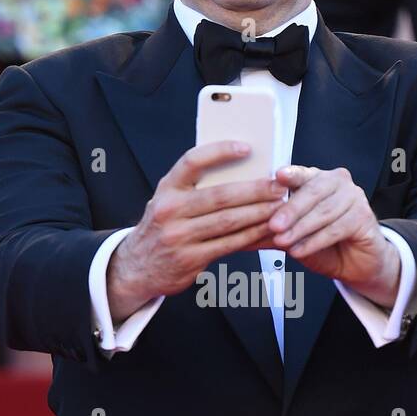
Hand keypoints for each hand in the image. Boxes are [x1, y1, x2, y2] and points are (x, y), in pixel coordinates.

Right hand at [106, 142, 285, 322]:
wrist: (137, 267)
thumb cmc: (163, 227)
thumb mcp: (169, 201)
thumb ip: (195, 188)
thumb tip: (241, 173)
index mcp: (167, 188)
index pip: (193, 161)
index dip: (220, 152)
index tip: (247, 148)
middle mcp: (170, 209)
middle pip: (220, 195)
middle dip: (255, 190)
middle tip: (279, 186)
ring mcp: (179, 236)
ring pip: (228, 221)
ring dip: (258, 213)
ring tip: (279, 207)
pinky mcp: (190, 259)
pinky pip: (228, 244)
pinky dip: (251, 236)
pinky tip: (266, 230)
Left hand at [266, 164, 401, 306]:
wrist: (355, 264)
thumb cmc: (325, 245)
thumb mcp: (295, 236)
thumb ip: (277, 229)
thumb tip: (248, 229)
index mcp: (318, 179)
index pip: (303, 173)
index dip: (291, 174)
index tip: (277, 176)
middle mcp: (338, 183)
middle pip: (312, 192)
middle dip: (290, 210)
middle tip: (274, 225)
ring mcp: (354, 197)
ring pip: (323, 212)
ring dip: (300, 229)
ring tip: (283, 242)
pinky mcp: (364, 217)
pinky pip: (336, 228)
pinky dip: (315, 241)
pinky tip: (300, 250)